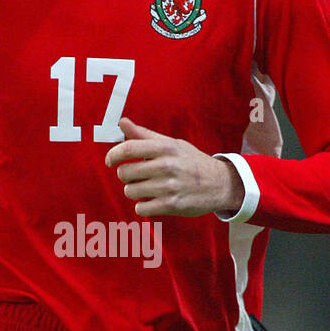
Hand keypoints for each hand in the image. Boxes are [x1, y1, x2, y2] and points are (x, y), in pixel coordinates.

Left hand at [105, 118, 243, 217]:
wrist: (220, 183)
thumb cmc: (191, 161)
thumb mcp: (172, 144)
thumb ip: (145, 135)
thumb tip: (122, 122)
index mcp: (165, 148)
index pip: (129, 148)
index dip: (113, 155)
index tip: (109, 161)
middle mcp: (167, 166)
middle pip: (125, 173)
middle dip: (126, 176)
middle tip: (136, 176)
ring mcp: (169, 186)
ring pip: (130, 191)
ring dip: (134, 191)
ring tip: (147, 188)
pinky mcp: (171, 205)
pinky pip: (141, 208)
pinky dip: (143, 206)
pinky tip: (153, 200)